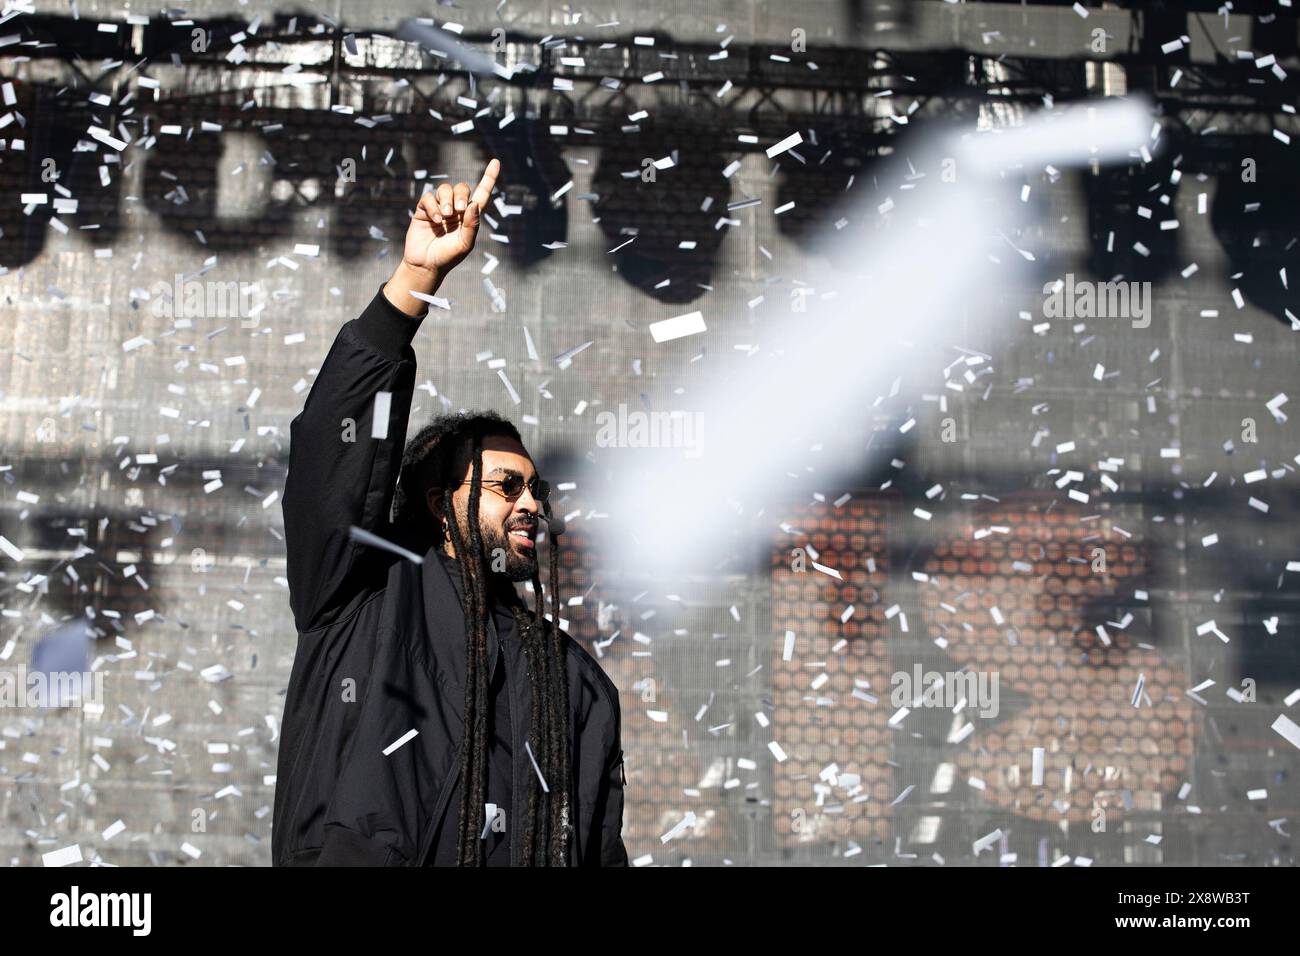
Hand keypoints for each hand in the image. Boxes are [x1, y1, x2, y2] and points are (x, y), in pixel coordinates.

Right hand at [404, 158, 499, 275]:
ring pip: (445, 189)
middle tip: (459, 211)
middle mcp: (456, 209)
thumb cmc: (448, 257)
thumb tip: (475, 204)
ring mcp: (440, 208)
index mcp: (470, 216)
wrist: (426, 265)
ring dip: (447, 200)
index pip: (481, 193)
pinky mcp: (424, 210)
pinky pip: (429, 197)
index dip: (489, 178)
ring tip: (445, 217)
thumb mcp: (465, 244)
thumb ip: (472, 225)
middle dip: (462, 195)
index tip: (496, 162)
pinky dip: (433, 207)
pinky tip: (435, 220)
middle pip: (462, 188)